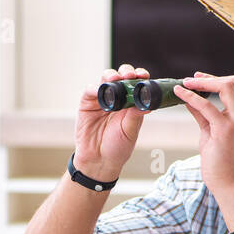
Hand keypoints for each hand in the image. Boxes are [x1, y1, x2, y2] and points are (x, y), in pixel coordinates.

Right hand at [73, 63, 151, 182]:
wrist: (98, 161)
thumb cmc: (117, 148)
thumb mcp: (130, 131)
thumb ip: (136, 116)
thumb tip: (147, 102)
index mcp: (130, 103)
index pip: (136, 84)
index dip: (140, 76)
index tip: (144, 76)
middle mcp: (117, 98)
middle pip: (121, 77)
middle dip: (126, 72)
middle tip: (130, 75)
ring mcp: (101, 100)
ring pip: (106, 79)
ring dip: (111, 76)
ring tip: (116, 79)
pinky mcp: (87, 104)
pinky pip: (90, 90)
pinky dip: (95, 87)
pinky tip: (100, 90)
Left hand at [174, 72, 233, 192]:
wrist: (229, 183)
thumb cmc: (222, 160)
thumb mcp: (214, 132)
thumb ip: (205, 115)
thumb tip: (191, 99)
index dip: (216, 79)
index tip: (199, 78)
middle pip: (232, 82)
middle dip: (208, 78)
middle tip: (190, 79)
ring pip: (223, 87)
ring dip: (199, 84)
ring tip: (182, 84)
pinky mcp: (225, 130)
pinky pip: (206, 105)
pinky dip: (190, 97)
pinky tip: (179, 94)